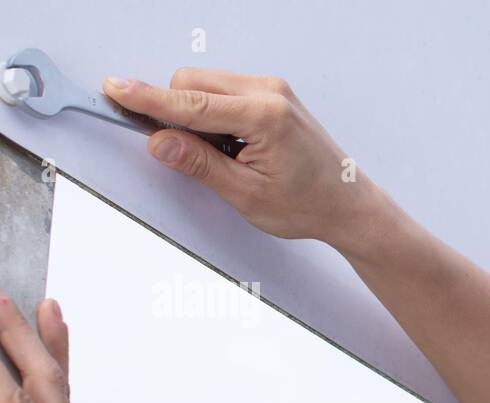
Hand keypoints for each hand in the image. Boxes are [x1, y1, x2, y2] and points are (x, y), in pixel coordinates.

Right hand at [100, 69, 380, 248]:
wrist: (348, 205)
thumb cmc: (309, 205)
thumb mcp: (247, 194)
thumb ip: (200, 164)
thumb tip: (160, 142)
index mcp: (265, 117)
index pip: (191, 103)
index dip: (148, 100)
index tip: (116, 90)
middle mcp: (270, 93)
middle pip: (192, 84)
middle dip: (175, 113)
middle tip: (188, 154)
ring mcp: (273, 89)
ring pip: (205, 85)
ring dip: (197, 115)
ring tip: (225, 156)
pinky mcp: (273, 94)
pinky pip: (224, 92)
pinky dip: (215, 114)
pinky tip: (234, 145)